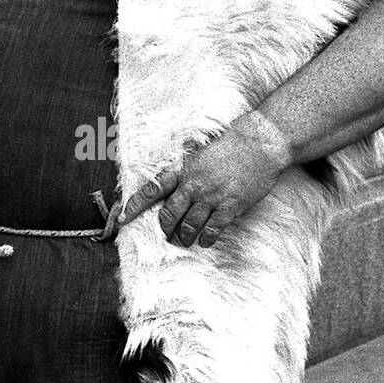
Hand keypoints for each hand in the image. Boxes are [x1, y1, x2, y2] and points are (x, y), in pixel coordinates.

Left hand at [118, 111, 291, 247]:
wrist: (261, 142)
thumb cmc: (233, 141)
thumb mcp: (202, 149)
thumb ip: (187, 164)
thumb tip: (178, 178)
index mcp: (183, 169)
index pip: (152, 189)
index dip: (134, 206)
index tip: (123, 219)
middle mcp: (193, 184)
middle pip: (169, 214)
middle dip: (165, 228)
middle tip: (167, 235)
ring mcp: (212, 197)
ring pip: (188, 226)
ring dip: (184, 237)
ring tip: (185, 241)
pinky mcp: (230, 206)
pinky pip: (212, 229)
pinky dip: (206, 238)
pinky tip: (206, 240)